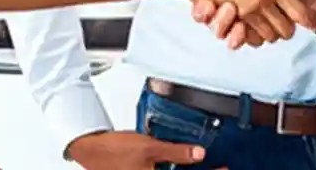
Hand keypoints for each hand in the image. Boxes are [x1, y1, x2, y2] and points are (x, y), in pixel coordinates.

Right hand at [66, 131, 214, 169]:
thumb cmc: (114, 151)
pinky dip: (174, 169)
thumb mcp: (149, 147)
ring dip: (186, 169)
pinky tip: (181, 162)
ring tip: (200, 163)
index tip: (224, 169)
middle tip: (217, 166)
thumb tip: (199, 153)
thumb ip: (176, 152)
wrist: (91, 150)